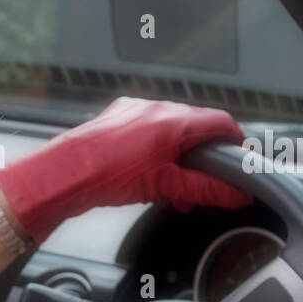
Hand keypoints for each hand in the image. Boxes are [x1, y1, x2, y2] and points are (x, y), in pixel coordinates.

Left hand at [0, 97, 253, 244]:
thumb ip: (205, 189)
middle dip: (202, 157)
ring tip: (174, 188)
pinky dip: (156, 150)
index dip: (234, 141)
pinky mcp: (115, 118)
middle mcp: (155, 108)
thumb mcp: (165, 186)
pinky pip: (147, 130)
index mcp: (174, 120)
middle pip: (194, 127)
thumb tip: (236, 194)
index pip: (220, 122)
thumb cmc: (107, 177)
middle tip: (203, 184)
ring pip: (169, 130)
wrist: (62, 175)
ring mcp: (133, 110)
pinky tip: (149, 175)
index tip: (239, 158)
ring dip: (178, 157)